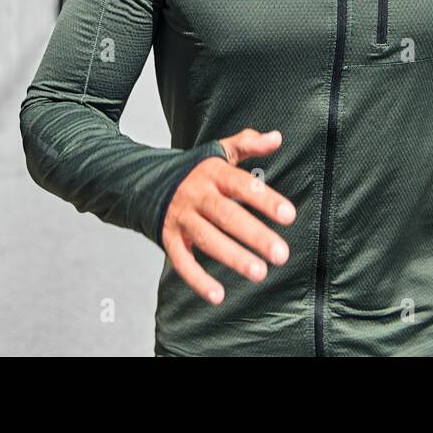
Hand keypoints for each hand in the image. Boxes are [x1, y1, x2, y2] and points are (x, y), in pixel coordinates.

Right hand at [161, 127, 296, 305]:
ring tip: (260, 273)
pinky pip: (181, 261)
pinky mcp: (168, 238)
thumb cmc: (194, 170)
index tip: (289, 215)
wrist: (143, 180)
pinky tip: (217, 295)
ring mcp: (181, 217)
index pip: (242, 185)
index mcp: (212, 173)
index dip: (265, 200)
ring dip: (233, 257)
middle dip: (254, 235)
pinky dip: (197, 280)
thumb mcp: (218, 151)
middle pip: (227, 215)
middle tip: (281, 254)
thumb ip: (248, 144)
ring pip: (207, 239)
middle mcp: (196, 195)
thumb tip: (276, 137)